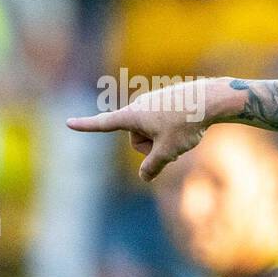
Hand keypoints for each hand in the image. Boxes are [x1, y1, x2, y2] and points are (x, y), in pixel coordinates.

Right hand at [66, 78, 226, 180]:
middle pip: (137, 138)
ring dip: (164, 139)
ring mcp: (153, 102)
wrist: (210, 99)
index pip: (104, 124)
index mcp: (132, 116)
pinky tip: (190, 123)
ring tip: (183, 131)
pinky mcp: (166, 101)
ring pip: (152, 132)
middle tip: (172, 142)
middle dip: (152, 147)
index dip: (86, 126)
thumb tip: (144, 177)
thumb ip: (153, 166)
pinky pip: (164, 124)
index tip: (68, 122)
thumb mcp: (168, 151)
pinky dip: (174, 129)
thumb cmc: (186, 124)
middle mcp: (138, 106)